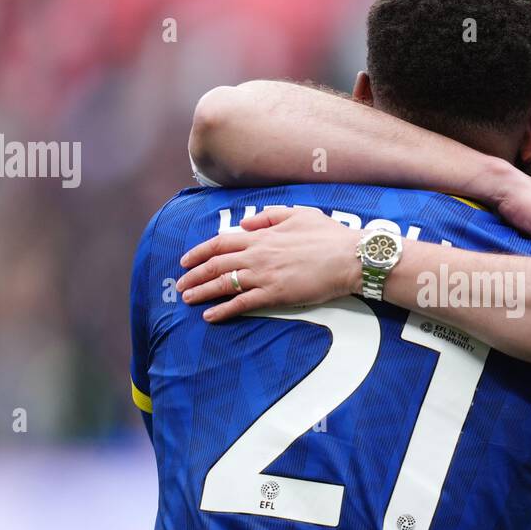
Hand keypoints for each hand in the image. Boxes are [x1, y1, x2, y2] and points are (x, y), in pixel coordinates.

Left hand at [176, 207, 361, 321]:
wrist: (349, 257)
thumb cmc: (329, 235)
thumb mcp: (299, 214)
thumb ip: (270, 217)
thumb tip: (247, 224)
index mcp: (262, 235)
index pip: (221, 242)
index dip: (199, 251)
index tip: (185, 260)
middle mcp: (257, 254)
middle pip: (216, 264)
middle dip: (194, 275)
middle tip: (180, 285)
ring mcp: (264, 275)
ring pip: (224, 283)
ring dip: (202, 291)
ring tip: (187, 299)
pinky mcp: (275, 294)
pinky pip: (242, 303)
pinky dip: (223, 309)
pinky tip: (210, 315)